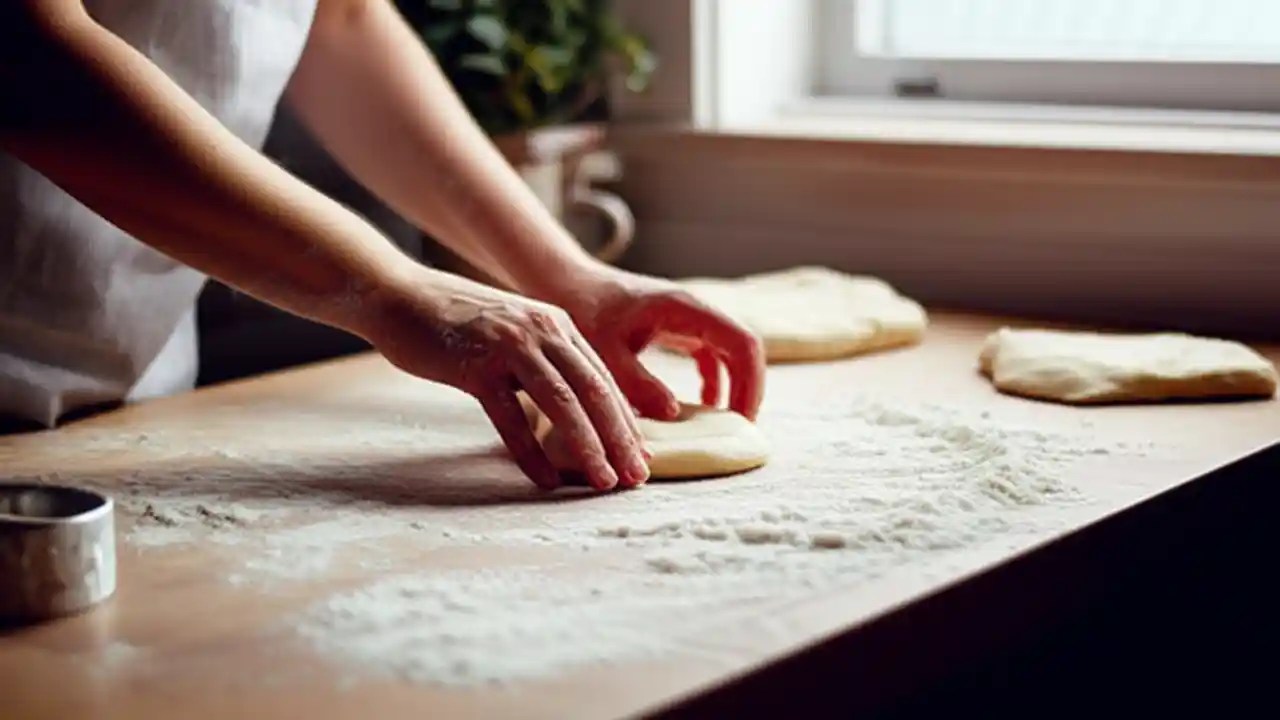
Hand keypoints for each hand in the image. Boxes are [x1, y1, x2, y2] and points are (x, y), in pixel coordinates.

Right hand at [362, 267, 648, 491]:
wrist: (396, 295)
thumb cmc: (453, 324)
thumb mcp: (511, 334)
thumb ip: (542, 362)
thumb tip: (570, 408)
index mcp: (556, 324)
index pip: (603, 379)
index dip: (625, 420)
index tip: (640, 455)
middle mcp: (541, 331)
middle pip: (595, 392)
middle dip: (620, 439)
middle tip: (636, 477)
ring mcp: (510, 347)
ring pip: (564, 404)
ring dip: (589, 447)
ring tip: (604, 482)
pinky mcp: (476, 367)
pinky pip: (512, 417)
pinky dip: (532, 452)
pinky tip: (546, 480)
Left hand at [550, 264, 765, 420]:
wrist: (566, 286)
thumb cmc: (583, 311)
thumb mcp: (605, 351)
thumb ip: (636, 382)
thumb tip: (674, 413)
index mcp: (684, 309)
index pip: (742, 343)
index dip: (750, 382)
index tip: (741, 419)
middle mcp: (694, 310)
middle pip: (744, 348)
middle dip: (748, 388)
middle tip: (739, 429)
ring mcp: (688, 319)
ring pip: (730, 352)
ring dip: (734, 386)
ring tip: (726, 424)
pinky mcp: (677, 330)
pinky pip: (710, 356)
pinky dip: (714, 382)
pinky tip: (700, 408)